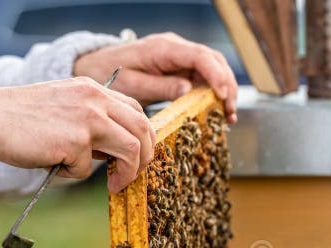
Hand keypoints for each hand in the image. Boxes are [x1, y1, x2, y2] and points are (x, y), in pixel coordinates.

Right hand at [0, 77, 154, 192]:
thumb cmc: (21, 117)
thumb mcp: (65, 108)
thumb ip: (92, 122)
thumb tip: (116, 152)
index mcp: (93, 89)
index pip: (137, 110)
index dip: (144, 136)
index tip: (139, 156)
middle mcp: (95, 99)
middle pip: (142, 129)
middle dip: (145, 157)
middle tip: (135, 175)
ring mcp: (88, 119)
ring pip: (131, 149)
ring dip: (128, 172)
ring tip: (115, 185)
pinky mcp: (75, 141)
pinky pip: (87, 168)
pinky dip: (72, 174)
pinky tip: (52, 164)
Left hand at [74, 32, 237, 122]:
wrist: (99, 67)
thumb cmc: (112, 75)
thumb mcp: (133, 85)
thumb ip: (160, 86)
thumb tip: (188, 90)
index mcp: (163, 49)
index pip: (199, 56)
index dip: (215, 75)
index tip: (223, 95)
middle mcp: (176, 49)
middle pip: (213, 60)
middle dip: (227, 85)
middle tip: (230, 110)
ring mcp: (180, 57)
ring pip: (213, 68)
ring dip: (224, 90)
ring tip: (228, 115)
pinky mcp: (180, 68)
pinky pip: (203, 77)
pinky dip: (213, 93)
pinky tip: (218, 111)